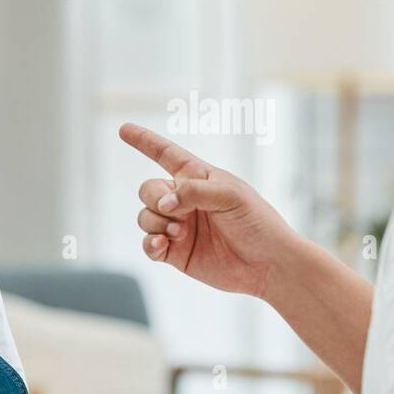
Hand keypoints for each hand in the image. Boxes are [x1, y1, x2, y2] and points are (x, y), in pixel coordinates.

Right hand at [118, 122, 300, 299]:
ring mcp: (179, 227)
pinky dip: (150, 243)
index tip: (124, 129)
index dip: (144, 141)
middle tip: (178, 213)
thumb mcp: (231, 195)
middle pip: (148, 189)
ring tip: (180, 233)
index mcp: (199, 178)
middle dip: (154, 197)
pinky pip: (148, 244)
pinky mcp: (176, 253)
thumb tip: (163, 204)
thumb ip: (194, 192)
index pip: (166, 155)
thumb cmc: (257, 222)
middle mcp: (185, 201)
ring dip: (156, 222)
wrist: (269, 263)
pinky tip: (163, 244)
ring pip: (145, 216)